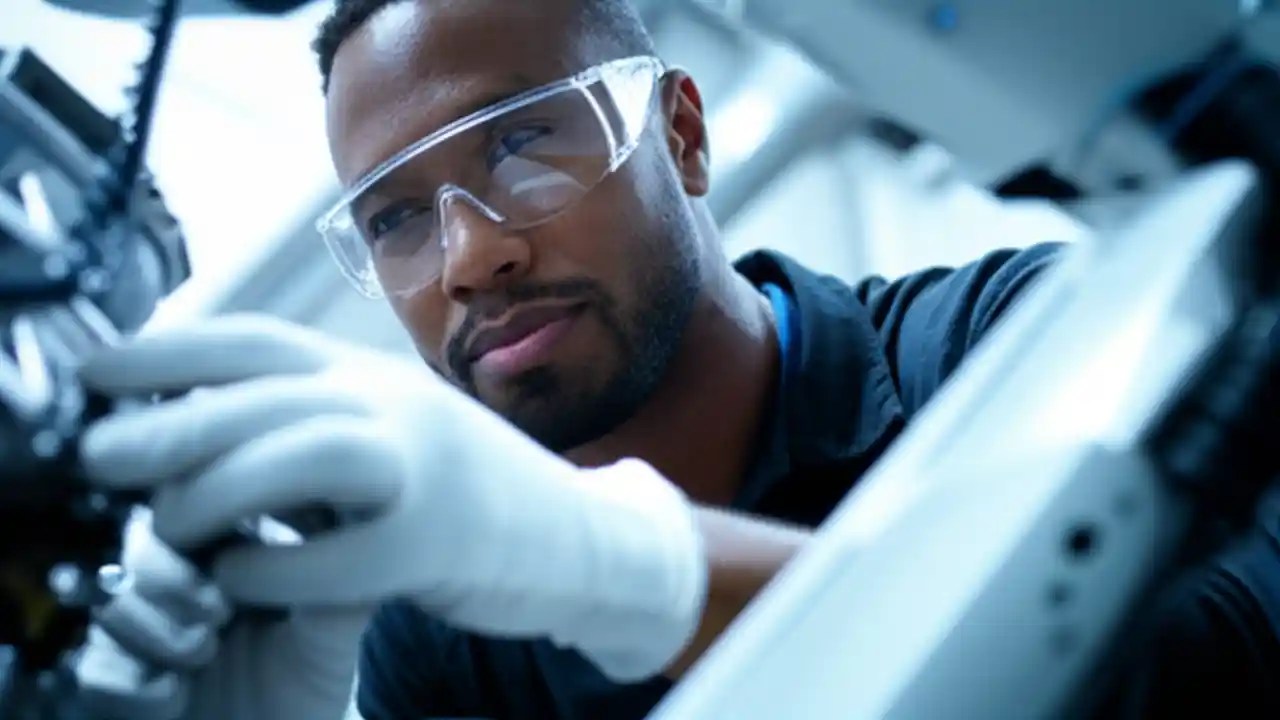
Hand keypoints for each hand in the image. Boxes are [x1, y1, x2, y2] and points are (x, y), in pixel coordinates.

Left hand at [77, 315, 705, 693]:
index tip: (98, 369)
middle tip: (101, 453)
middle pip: (271, 393)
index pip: (261, 338)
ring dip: (218, 489)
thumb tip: (195, 410)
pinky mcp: (441, 546)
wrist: (578, 537)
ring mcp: (426, 472)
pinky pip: (342, 558)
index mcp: (371, 374)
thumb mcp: (387, 424)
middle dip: (172, 419)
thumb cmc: (465, 487)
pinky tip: (238, 578)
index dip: (170, 347)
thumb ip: (310, 409)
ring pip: (307, 456)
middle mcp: (396, 407)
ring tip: (168, 524)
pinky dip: (273, 569)